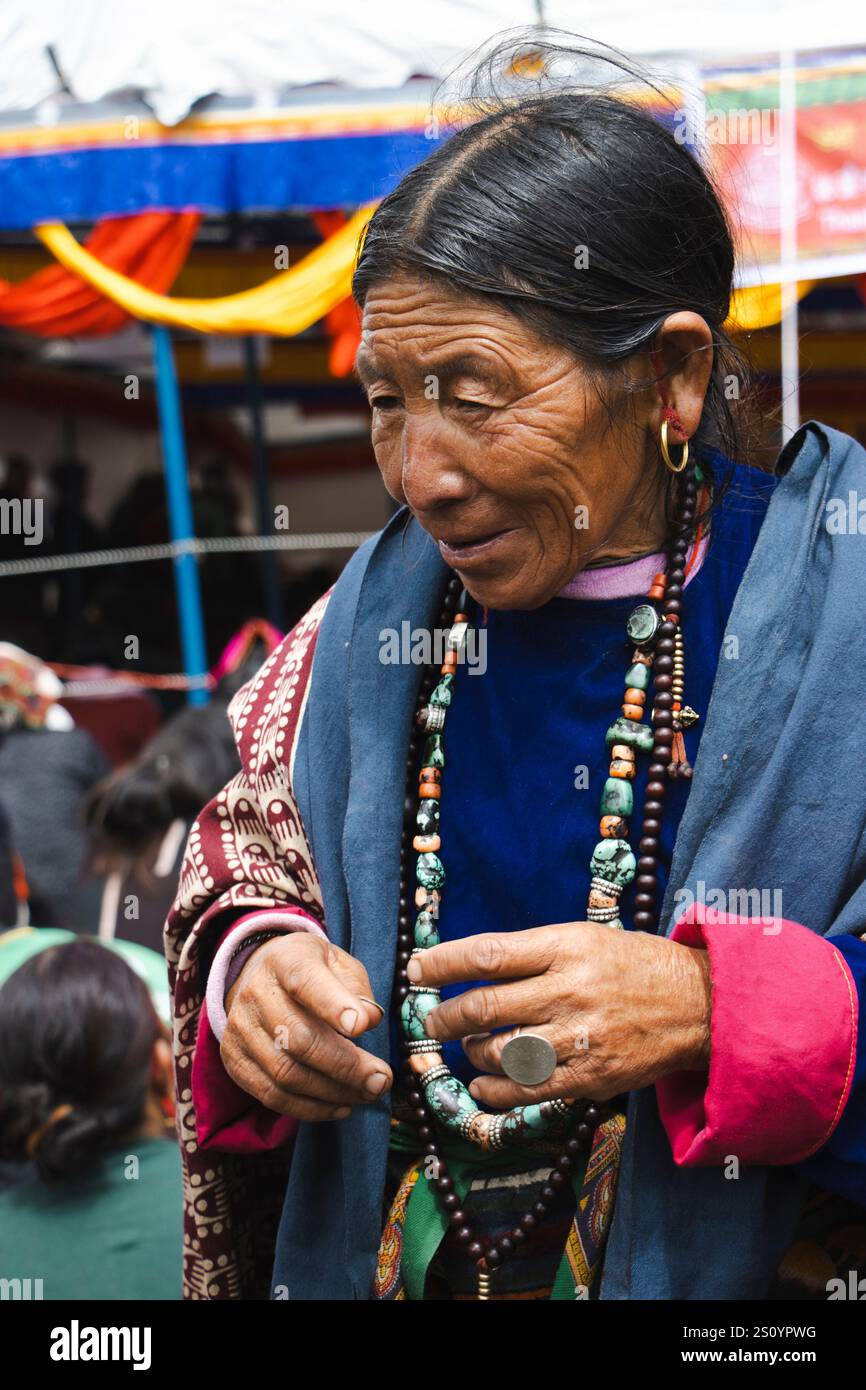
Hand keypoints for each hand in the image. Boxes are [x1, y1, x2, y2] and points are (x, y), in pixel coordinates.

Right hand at [221, 933, 392, 1120]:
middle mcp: (256, 993)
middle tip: (380, 1080)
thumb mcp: (338, 963)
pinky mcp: (234, 1060)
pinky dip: (309, 1108)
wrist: (261, 975)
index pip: (305, 981)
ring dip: (332, 1092)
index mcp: (286, 960)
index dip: (333, 1006)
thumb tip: (367, 1020)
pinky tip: (340, 1105)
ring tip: (365, 1094)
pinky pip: (271, 1095)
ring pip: (285, 1073)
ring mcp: (240, 1029)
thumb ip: (356, 989)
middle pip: (298, 1038)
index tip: (360, 1027)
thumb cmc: (312, 972)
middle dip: (345, 1066)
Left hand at [407, 923, 711, 1107]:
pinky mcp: (591, 1076)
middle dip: (445, 1017)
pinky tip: (482, 1084)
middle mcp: (569, 990)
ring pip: (501, 1052)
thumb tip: (471, 968)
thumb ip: (533, 954)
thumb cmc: (632, 964)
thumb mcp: (585, 938)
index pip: (488, 954)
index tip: (416, 970)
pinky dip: (494, 1090)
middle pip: (485, 1007)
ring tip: (469, 1047)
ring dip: (472, 1053)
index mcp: (565, 947)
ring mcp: (580, 1036)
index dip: (443, 963)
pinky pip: (528, 1089)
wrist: (697, 1003)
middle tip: (431, 1022)